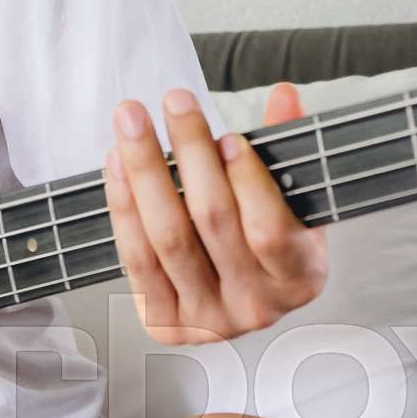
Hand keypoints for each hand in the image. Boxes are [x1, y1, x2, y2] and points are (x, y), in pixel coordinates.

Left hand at [105, 85, 327, 344]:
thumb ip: (285, 150)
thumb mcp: (289, 197)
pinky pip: (137, 258)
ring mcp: (207, 320)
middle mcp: (255, 307)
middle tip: (175, 101)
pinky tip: (117, 163)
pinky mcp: (164, 322)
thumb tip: (283, 95)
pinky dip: (124, 206)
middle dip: (190, 153)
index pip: (269, 231)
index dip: (247, 183)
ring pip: (168, 238)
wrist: (238, 293)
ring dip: (146, 171)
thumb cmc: (267, 237)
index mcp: (299, 277)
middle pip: (212, 223)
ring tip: (133, 121)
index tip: (227, 136)